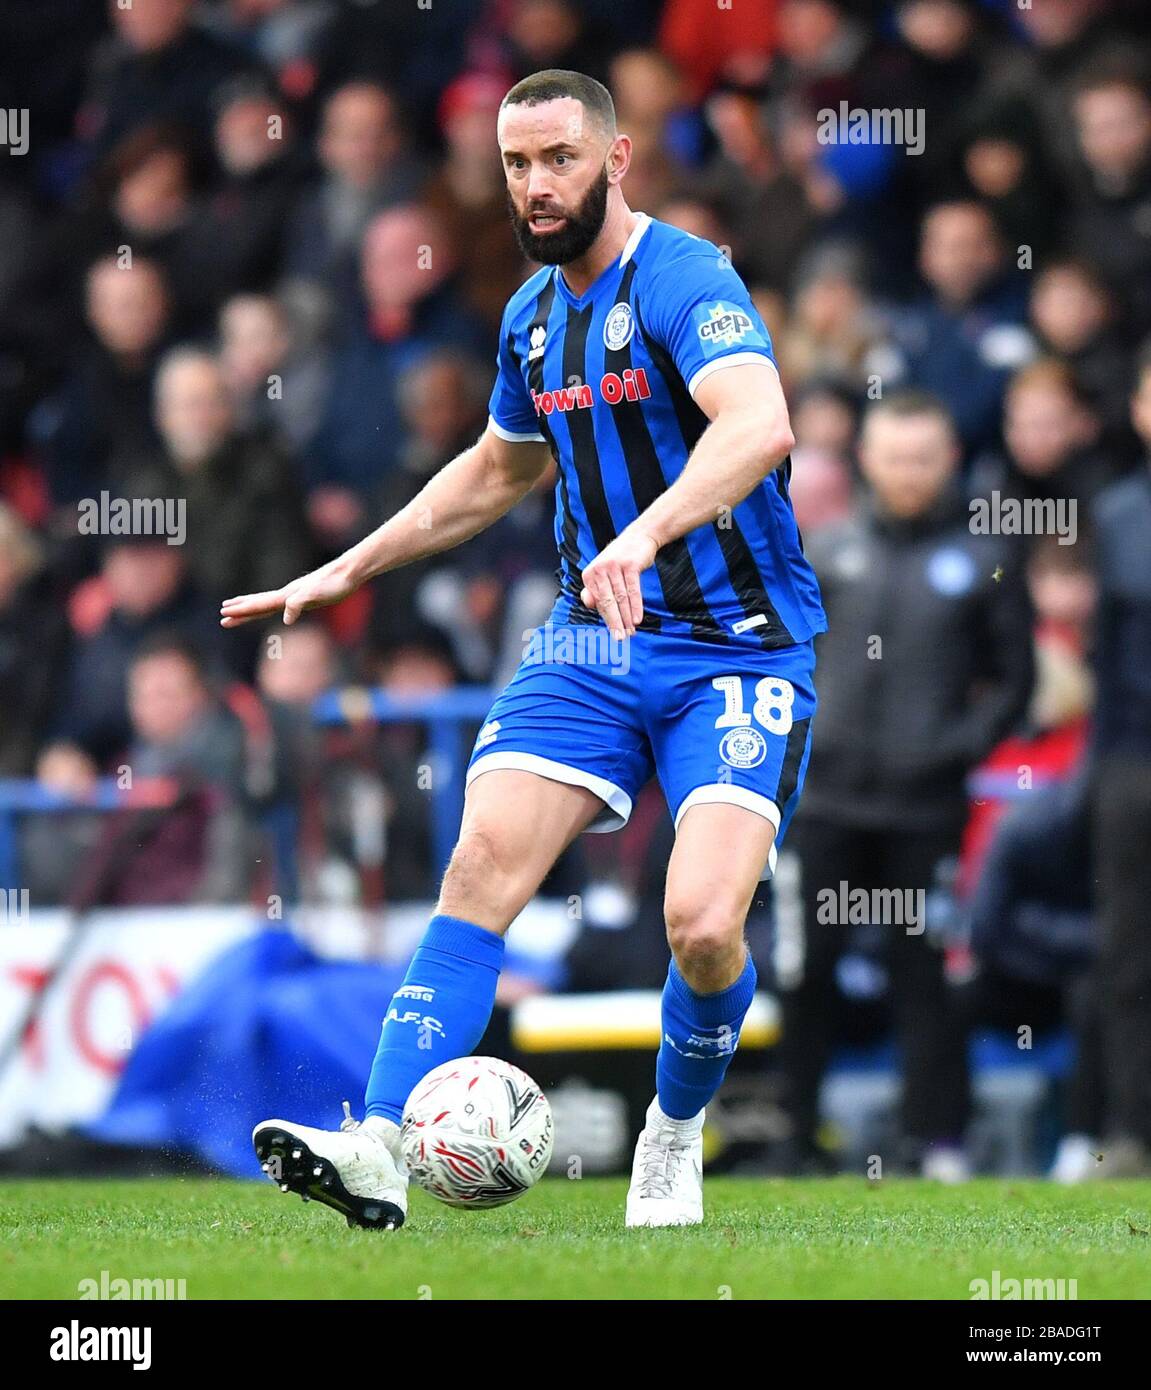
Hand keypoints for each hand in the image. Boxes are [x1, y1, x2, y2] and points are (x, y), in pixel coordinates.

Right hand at [220, 556, 358, 627]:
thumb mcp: (316, 595)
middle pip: (258, 603)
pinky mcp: (305, 595)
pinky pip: (281, 603)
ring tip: (236, 606)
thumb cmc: (335, 584)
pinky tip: (273, 608)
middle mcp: (288, 594)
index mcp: (287, 596)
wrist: (350, 571)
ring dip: (251, 606)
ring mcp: (295, 594)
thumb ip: (298, 604)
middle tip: (222, 616)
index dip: (242, 611)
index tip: (224, 614)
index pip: (259, 605)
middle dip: (240, 611)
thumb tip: (285, 619)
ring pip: (267, 602)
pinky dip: (270, 605)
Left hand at [580, 526, 658, 637]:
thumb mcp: (604, 573)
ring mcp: (615, 566)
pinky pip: (633, 590)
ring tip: (631, 632)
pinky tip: (637, 619)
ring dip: (627, 618)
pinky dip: (636, 606)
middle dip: (614, 623)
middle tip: (619, 638)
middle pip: (607, 602)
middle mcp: (599, 569)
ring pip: (621, 598)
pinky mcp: (630, 565)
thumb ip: (595, 590)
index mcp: (590, 574)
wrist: (639, 537)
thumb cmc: (620, 559)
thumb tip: (589, 604)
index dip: (607, 619)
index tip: (614, 633)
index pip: (598, 602)